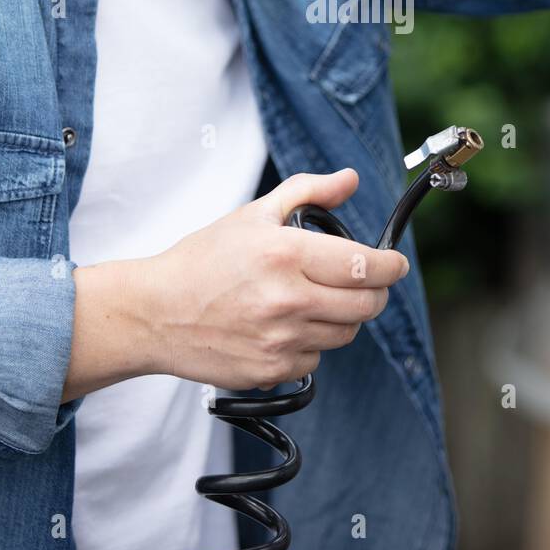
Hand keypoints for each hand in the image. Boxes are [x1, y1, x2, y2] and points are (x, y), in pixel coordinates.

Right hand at [129, 167, 407, 390]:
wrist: (154, 313)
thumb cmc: (203, 260)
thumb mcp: (254, 214)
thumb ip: (308, 191)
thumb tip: (350, 179)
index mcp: (286, 254)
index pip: (365, 265)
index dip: (391, 266)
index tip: (395, 264)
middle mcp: (287, 299)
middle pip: (365, 305)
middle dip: (374, 292)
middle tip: (364, 283)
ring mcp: (279, 339)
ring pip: (344, 334)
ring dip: (342, 317)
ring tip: (315, 300)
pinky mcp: (270, 369)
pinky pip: (315, 358)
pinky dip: (310, 342)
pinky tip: (285, 325)